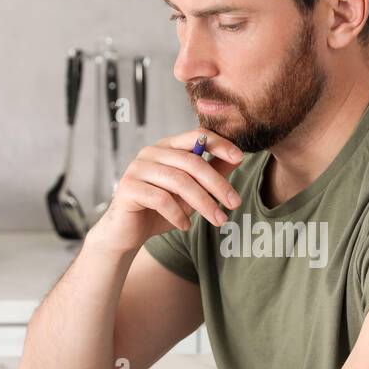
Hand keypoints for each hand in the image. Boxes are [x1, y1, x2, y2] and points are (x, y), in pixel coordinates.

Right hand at [88, 128, 245, 253]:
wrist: (127, 232)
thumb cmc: (161, 210)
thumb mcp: (192, 192)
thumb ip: (211, 173)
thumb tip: (237, 158)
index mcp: (167, 147)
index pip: (196, 135)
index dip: (219, 144)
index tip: (240, 157)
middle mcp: (150, 152)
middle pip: (191, 161)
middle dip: (217, 183)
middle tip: (235, 203)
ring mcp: (137, 168)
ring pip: (179, 181)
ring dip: (203, 203)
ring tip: (218, 220)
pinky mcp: (128, 188)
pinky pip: (161, 199)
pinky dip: (178, 214)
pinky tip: (186, 226)